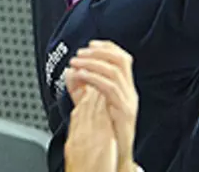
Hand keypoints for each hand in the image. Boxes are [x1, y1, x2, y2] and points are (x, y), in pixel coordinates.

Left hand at [67, 41, 138, 171]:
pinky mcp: (124, 111)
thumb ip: (80, 86)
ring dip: (92, 63)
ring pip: (114, 72)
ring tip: (76, 62)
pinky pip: (111, 88)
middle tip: (79, 53)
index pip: (123, 58)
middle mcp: (129, 92)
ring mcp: (128, 101)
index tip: (90, 44)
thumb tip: (69, 71)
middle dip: (98, 52)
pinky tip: (81, 75)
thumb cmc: (103, 130)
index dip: (107, 47)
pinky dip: (94, 78)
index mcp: (124, 87)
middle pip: (121, 60)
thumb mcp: (89, 104)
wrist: (115, 155)